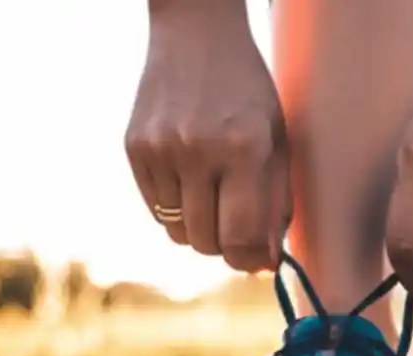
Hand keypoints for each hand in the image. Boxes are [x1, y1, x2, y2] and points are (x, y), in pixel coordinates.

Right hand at [125, 2, 289, 271]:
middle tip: (237, 227)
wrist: (196, 34)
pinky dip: (176, 209)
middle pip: (207, 241)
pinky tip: (191, 178)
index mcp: (244, 148)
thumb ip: (276, 203)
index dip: (249, 260)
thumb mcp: (277, 140)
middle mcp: (197, 150)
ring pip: (178, 233)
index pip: (240, 236)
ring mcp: (160, 149)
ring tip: (215, 196)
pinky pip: (156, 210)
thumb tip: (263, 263)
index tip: (257, 262)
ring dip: (200, 229)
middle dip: (227, 246)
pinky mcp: (134, 147)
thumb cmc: (249, 93)